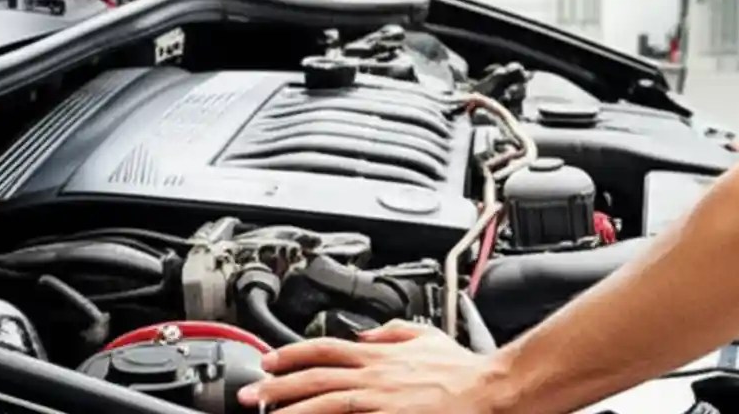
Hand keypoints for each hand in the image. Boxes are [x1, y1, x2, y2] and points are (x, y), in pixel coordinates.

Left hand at [237, 320, 507, 412]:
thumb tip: (368, 334)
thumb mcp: (426, 336)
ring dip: (290, 409)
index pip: (324, 347)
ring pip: (323, 401)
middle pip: (314, 376)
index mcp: (380, 354)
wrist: (489, 390)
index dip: (291, 354)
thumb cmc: (463, 370)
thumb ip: (394, 332)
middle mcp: (374, 374)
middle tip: (249, 394)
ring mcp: (380, 399)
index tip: (268, 360)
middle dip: (276, 385)